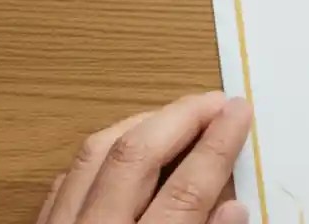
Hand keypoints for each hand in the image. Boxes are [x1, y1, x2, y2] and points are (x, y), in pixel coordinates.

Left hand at [37, 92, 253, 223]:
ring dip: (141, 124)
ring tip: (177, 114)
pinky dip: (101, 154)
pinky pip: (67, 177)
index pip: (187, 189)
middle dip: (181, 117)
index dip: (219, 144)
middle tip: (216, 100)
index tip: (240, 110)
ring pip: (94, 154)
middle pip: (136, 155)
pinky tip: (126, 147)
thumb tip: (233, 207)